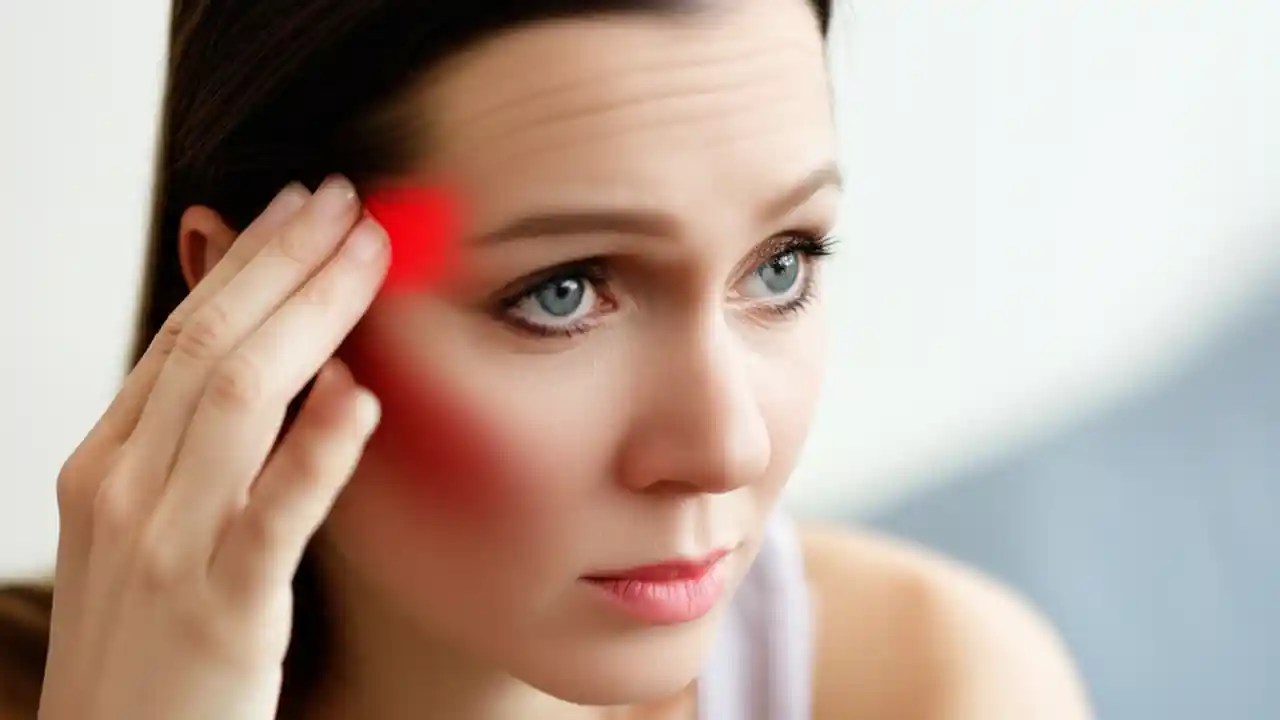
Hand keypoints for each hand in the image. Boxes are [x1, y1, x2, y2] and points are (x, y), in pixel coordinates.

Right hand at [39, 176, 387, 719]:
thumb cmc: (148, 642)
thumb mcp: (150, 526)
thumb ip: (193, 439)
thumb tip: (268, 354)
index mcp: (106, 462)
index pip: (183, 332)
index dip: (248, 259)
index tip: (302, 206)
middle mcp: (124, 489)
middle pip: (209, 343)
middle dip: (285, 262)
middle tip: (350, 205)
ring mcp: (167, 546)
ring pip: (236, 399)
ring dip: (311, 316)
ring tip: (370, 259)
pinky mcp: (221, 610)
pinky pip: (272, 513)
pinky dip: (316, 448)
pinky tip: (359, 394)